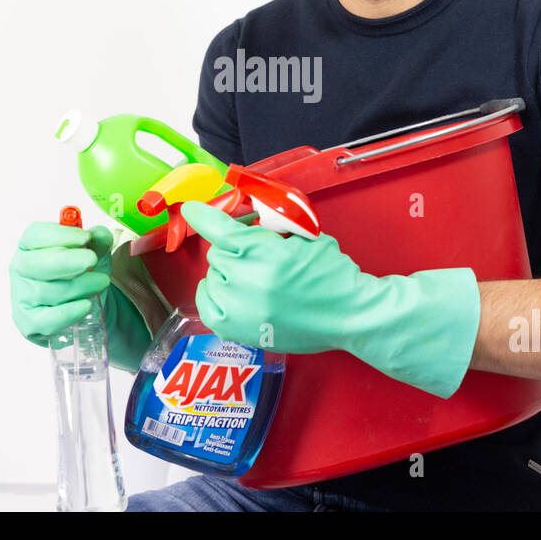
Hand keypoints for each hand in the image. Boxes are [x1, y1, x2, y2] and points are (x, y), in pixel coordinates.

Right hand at [8, 221, 150, 370]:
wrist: (82, 307)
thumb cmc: (82, 273)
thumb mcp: (93, 252)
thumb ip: (98, 241)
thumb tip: (99, 234)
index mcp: (30, 246)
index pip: (34, 235)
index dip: (60, 235)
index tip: (86, 238)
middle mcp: (20, 269)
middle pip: (33, 263)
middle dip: (65, 261)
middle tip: (92, 260)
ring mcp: (22, 297)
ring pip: (45, 292)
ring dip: (78, 286)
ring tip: (102, 282)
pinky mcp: (28, 322)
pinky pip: (44, 320)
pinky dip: (68, 313)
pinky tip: (86, 305)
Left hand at [180, 200, 481, 398]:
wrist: (350, 316)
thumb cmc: (333, 275)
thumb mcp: (306, 236)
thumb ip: (273, 227)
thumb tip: (247, 218)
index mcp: (268, 255)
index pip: (221, 231)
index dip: (203, 216)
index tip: (190, 209)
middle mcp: (250, 283)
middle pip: (219, 255)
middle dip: (234, 249)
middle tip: (255, 253)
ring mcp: (243, 310)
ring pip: (213, 278)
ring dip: (227, 272)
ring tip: (252, 277)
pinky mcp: (240, 331)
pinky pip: (209, 306)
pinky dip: (215, 294)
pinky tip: (230, 291)